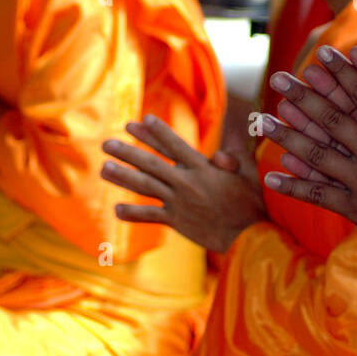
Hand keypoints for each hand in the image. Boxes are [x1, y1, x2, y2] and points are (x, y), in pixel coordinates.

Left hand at [101, 115, 268, 252]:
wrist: (248, 234)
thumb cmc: (252, 202)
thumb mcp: (248, 174)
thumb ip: (233, 158)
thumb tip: (218, 153)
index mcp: (203, 167)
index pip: (174, 144)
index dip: (156, 132)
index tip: (140, 120)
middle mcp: (186, 182)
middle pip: (151, 163)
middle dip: (128, 151)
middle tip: (107, 143)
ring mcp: (178, 202)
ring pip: (145, 186)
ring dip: (123, 177)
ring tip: (104, 168)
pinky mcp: (176, 221)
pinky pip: (150, 217)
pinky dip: (133, 214)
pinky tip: (116, 210)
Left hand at [259, 46, 356, 261]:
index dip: (344, 72)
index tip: (323, 54)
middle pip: (333, 117)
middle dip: (304, 95)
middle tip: (279, 78)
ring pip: (318, 154)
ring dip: (288, 136)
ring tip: (263, 121)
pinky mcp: (356, 207)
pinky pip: (320, 194)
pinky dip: (295, 186)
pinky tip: (272, 176)